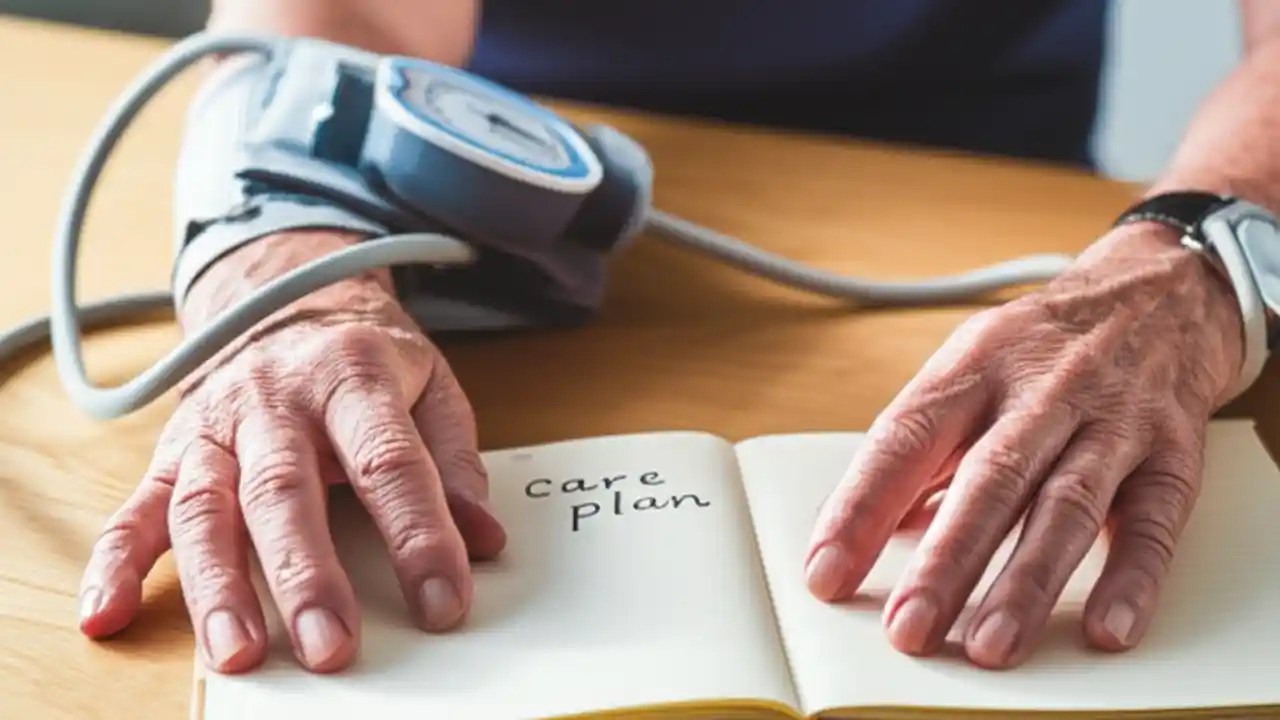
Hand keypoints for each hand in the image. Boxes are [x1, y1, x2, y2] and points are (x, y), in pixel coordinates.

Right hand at [76, 231, 506, 672]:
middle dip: (305, 574)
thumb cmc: (367, 354)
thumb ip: (455, 462)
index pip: (389, 462)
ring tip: (236, 654)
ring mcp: (216, 427)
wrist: (288, 294)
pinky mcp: (174, 451)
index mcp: (352, 376)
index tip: (443, 601)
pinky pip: (136, 507)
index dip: (419, 535)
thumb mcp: (432, 386)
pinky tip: (108, 615)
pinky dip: (117, 564)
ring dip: (217, 584)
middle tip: (331, 647)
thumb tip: (484, 538)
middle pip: (285, 490)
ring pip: (206, 506)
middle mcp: (275, 401)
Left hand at [804, 222, 1244, 668]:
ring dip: (1027, 582)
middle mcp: (1041, 391)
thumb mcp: (968, 371)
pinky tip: (1107, 629)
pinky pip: (1152, 521)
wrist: (1156, 294)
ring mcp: (1110, 421)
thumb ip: (923, 452)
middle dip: (945, 561)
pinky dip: (1131, 578)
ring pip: (1065, 505)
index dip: (860, 508)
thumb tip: (870, 530)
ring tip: (991, 644)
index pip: (904, 439)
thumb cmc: (1041, 346)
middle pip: (988, 480)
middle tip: (908, 629)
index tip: (826, 571)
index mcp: (972, 368)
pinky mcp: (1170, 454)